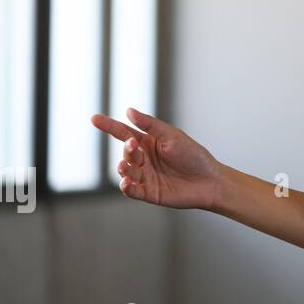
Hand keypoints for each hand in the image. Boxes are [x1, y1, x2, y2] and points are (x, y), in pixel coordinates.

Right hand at [92, 108, 222, 210]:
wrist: (209, 181)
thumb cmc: (193, 156)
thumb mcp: (172, 136)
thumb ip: (150, 125)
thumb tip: (129, 111)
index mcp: (149, 142)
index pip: (124, 133)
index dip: (109, 126)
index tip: (94, 118)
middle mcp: (144, 159)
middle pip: (125, 151)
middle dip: (127, 148)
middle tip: (134, 145)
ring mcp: (145, 176)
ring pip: (124, 170)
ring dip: (124, 167)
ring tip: (128, 165)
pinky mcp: (148, 192)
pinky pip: (130, 190)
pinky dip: (125, 186)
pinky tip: (126, 181)